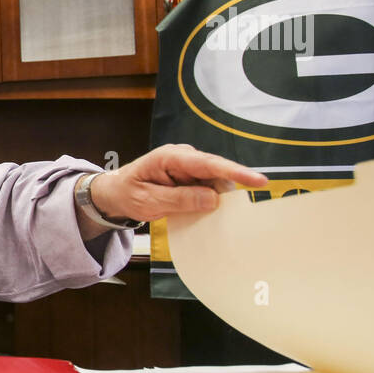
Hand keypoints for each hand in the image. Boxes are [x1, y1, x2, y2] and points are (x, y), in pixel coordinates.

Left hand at [89, 144, 268, 221]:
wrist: (116, 193)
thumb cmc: (127, 193)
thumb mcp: (148, 201)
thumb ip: (179, 200)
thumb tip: (213, 199)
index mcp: (170, 157)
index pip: (208, 163)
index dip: (235, 172)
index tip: (257, 180)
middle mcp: (183, 157)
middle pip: (217, 172)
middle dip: (228, 191)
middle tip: (232, 214)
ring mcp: (189, 166)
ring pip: (216, 182)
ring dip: (218, 199)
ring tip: (210, 215)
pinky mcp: (192, 178)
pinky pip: (209, 188)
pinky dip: (211, 201)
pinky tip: (208, 213)